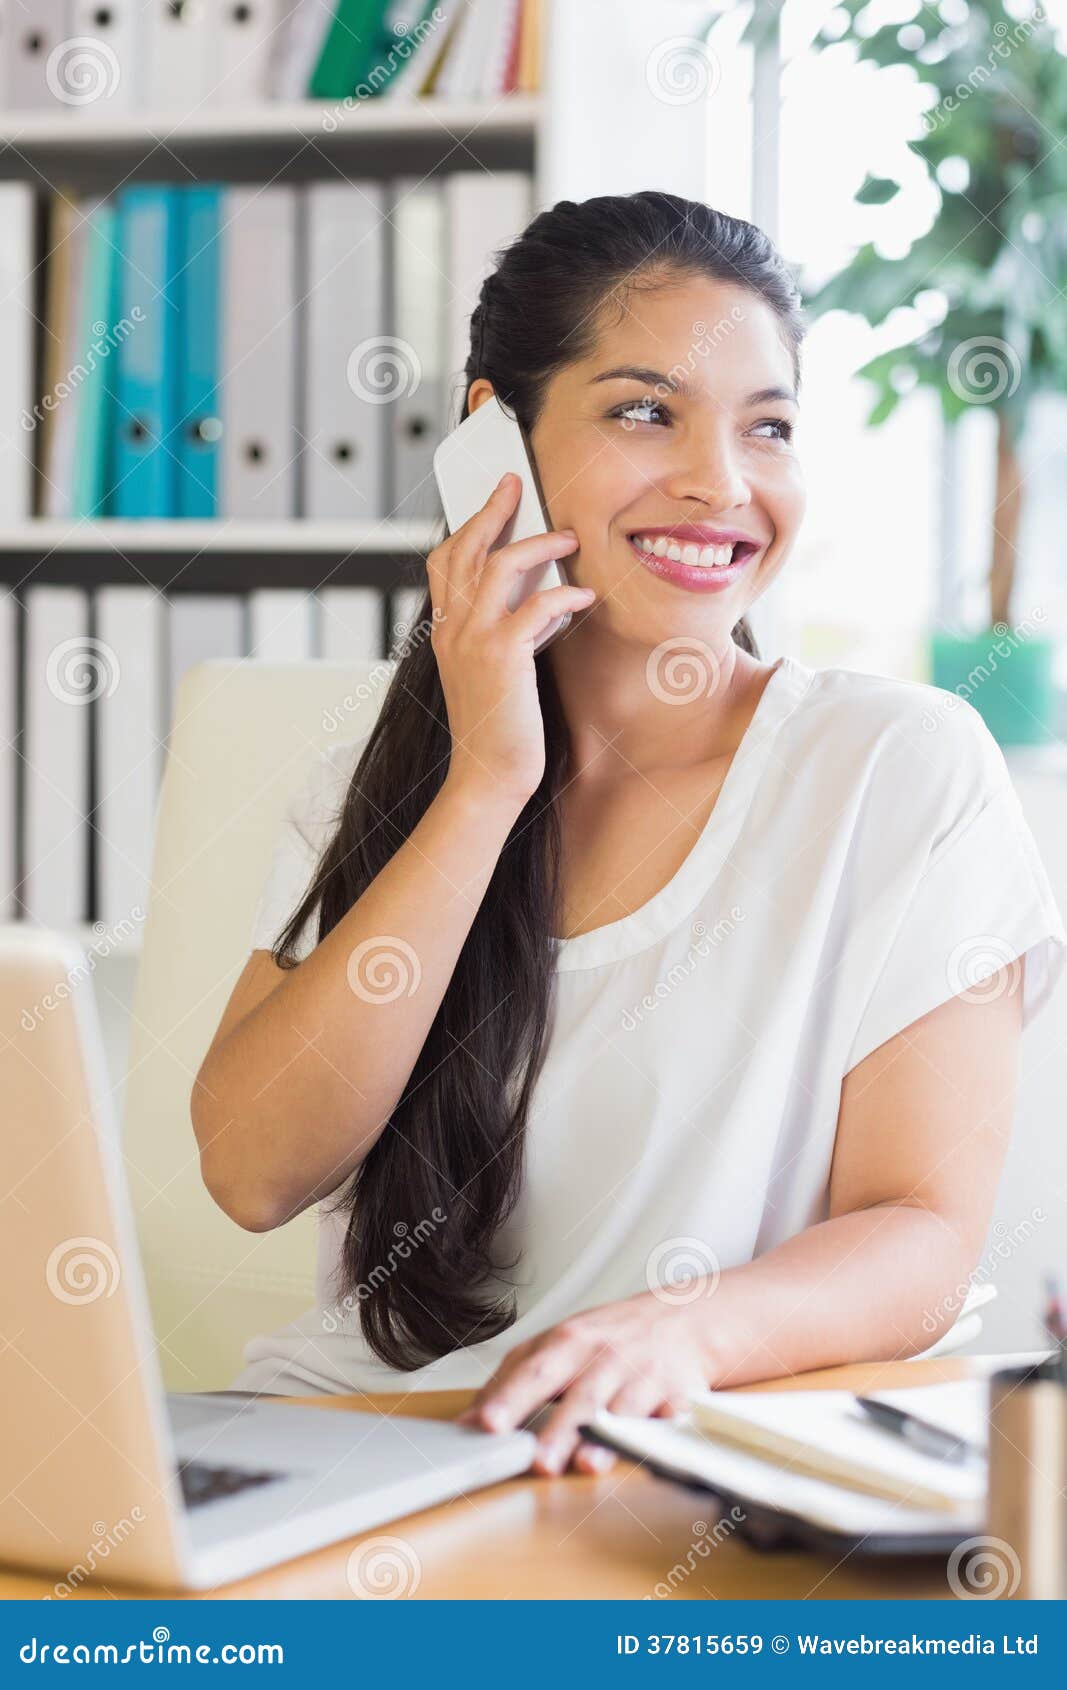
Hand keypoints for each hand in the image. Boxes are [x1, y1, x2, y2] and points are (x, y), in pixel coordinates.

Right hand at [428, 472, 595, 804]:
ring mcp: (474, 641)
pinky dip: (564, 594)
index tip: (493, 501)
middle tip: (516, 482)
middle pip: (466, 548)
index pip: (444, 562)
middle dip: (493, 509)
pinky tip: (585, 596)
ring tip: (570, 538)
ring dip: (539, 544)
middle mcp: (453, 630)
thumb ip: (500, 634)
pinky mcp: (503, 657)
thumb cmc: (497, 730)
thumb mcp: (487, 673)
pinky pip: (536, 606)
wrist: (488, 776)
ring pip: (499, 566)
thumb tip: (537, 600)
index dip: (467, 525)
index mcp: (445, 632)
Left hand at [456, 1290, 717, 1475]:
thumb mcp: (556, 1346)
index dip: (509, 1398)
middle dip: (558, 1428)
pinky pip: (669, 1420)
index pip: (533, 1370)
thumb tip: (465, 1425)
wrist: (683, 1318)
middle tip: (537, 1459)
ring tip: (585, 1464)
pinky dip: (658, 1438)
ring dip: (603, 1438)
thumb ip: (511, 1381)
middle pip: (578, 1393)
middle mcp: (604, 1357)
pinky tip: (644, 1454)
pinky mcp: (677, 1397)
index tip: (486, 1425)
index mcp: (568, 1341)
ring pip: (621, 1410)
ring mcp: (642, 1377)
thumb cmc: (609, 1339)